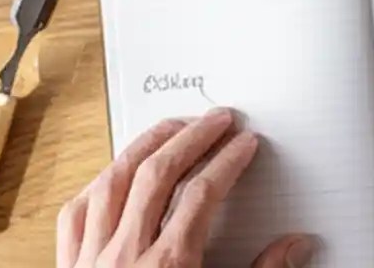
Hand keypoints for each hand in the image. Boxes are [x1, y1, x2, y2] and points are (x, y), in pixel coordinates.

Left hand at [57, 108, 313, 267]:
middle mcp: (125, 256)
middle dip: (192, 137)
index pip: (201, 193)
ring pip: (113, 179)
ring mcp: (92, 259)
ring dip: (145, 145)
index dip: (227, 161)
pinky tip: (113, 172)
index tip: (246, 145)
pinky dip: (98, 183)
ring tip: (172, 127)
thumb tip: (295, 247)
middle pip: (158, 172)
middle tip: (218, 119)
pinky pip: (78, 211)